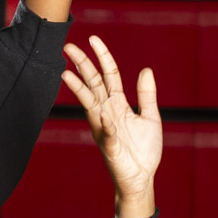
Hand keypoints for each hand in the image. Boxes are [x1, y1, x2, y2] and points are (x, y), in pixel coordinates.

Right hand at [61, 35, 160, 210]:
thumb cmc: (143, 150)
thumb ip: (146, 94)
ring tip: (66, 74)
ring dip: (79, 89)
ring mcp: (105, 128)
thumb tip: (145, 69)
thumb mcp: (150, 116)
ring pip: (90, 104)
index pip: (109, 75)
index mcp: (118, 103)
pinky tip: (102, 114)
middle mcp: (107, 112)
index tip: (94, 39)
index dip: (103, 56)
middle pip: (93, 83)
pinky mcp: (109, 146)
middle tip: (68, 46)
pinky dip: (106, 124)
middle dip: (82, 65)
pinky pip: (107, 133)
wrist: (141, 178)